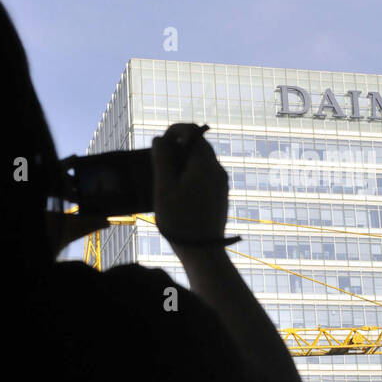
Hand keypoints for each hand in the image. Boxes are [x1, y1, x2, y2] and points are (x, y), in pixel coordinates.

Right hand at [152, 123, 226, 245]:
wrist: (203, 251)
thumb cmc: (179, 220)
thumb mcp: (164, 188)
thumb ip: (162, 160)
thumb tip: (160, 139)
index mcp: (204, 164)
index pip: (193, 131)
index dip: (174, 131)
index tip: (159, 143)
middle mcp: (217, 170)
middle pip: (199, 145)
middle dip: (178, 146)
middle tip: (159, 161)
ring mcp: (221, 183)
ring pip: (202, 160)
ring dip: (184, 160)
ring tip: (166, 178)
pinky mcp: (221, 195)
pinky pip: (206, 174)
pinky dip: (192, 173)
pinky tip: (179, 191)